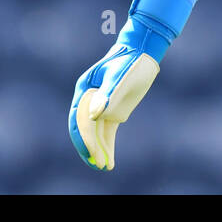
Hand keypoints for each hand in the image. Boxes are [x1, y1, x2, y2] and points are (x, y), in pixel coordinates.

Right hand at [68, 30, 160, 170]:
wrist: (142, 53)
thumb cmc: (131, 61)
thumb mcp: (121, 76)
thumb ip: (108, 93)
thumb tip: (94, 115)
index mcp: (85, 89)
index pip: (79, 119)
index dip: (84, 137)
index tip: (92, 152)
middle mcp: (89, 100)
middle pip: (84, 130)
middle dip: (90, 148)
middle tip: (98, 164)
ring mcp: (100, 108)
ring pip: (96, 134)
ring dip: (99, 151)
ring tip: (105, 168)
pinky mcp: (112, 113)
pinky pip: (107, 133)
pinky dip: (107, 146)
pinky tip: (110, 161)